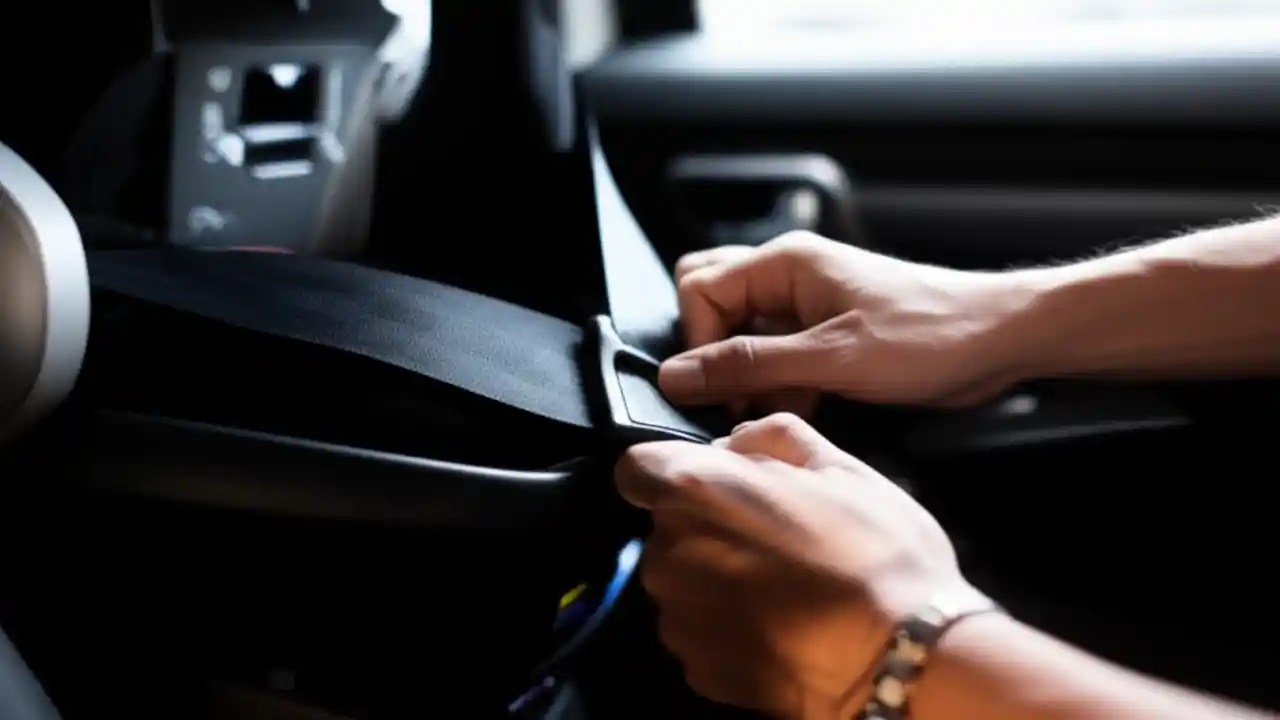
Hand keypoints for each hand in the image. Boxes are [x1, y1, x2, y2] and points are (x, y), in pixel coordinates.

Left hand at [615, 413, 979, 717]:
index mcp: (695, 490)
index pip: (636, 468)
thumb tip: (734, 442)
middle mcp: (669, 552)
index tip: (714, 486)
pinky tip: (777, 627)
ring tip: (780, 587)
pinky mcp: (694, 667)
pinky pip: (698, 631)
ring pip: (680, 580)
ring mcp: (677, 616)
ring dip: (713, 576)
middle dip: (706, 524)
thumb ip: (775, 437)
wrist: (899, 661)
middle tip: (772, 537)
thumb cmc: (876, 551)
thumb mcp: (842, 468)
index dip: (672, 472)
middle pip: (665, 527)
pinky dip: (725, 626)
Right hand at [661, 232, 1037, 410]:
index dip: (699, 343)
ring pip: (741, 337)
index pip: (698, 291)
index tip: (715, 388)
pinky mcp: (824, 336)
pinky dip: (776, 387)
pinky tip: (804, 407)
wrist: (1000, 342)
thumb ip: (748, 366)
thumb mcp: (832, 358)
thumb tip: (679, 374)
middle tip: (734, 392)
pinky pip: (774, 359)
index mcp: (785, 263)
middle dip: (713, 353)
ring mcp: (805, 306)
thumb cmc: (933, 335)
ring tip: (778, 405)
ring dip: (748, 377)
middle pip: (711, 304)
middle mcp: (788, 278)